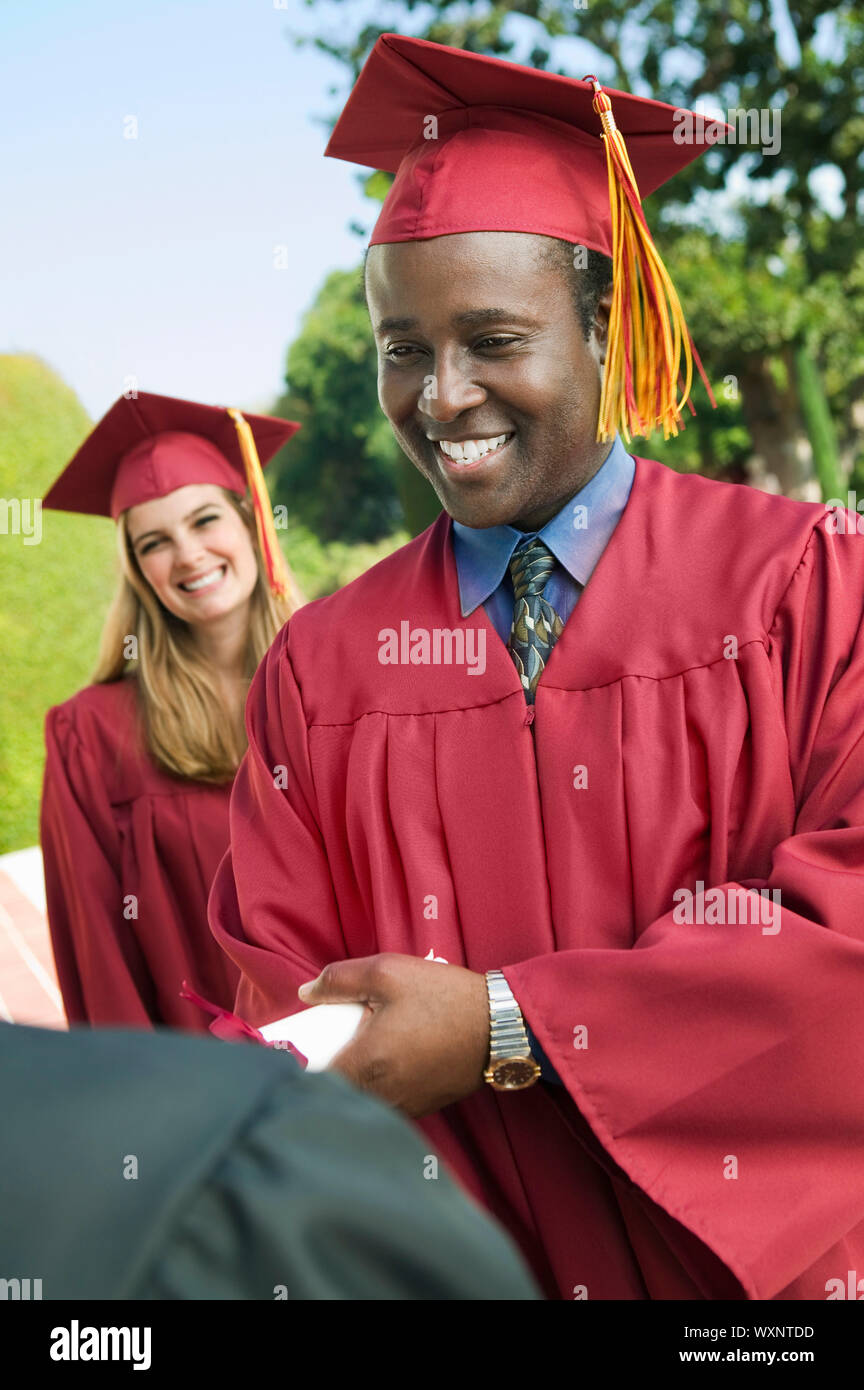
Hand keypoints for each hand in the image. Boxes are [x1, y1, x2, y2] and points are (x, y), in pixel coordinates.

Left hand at [297, 953, 489, 1116]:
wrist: (500, 1026)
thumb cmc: (445, 998)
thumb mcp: (389, 972)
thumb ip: (340, 979)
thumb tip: (306, 993)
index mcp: (366, 1065)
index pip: (310, 1080)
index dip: (297, 1063)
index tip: (295, 1044)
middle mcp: (380, 1097)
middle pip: (330, 1094)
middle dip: (324, 1068)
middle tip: (331, 1038)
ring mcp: (401, 1107)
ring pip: (356, 1101)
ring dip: (349, 1079)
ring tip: (360, 1044)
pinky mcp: (419, 1109)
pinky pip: (381, 1103)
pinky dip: (373, 1085)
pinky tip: (385, 1056)